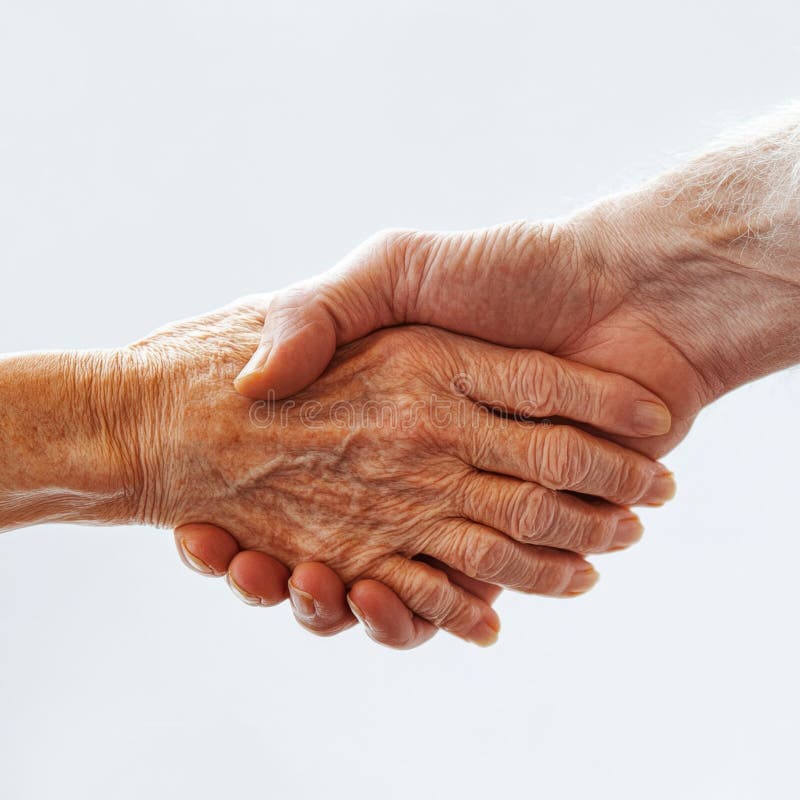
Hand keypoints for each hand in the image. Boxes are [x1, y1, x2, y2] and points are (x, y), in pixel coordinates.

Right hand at [164, 300, 673, 645]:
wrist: (632, 298)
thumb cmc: (512, 271)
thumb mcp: (396, 271)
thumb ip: (324, 311)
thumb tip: (254, 381)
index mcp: (395, 408)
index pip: (307, 467)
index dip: (257, 500)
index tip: (206, 531)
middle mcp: (429, 459)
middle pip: (343, 531)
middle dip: (287, 562)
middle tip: (239, 569)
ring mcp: (474, 498)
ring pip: (398, 572)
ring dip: (342, 594)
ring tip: (301, 587)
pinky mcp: (529, 530)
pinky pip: (470, 586)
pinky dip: (432, 611)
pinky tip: (381, 609)